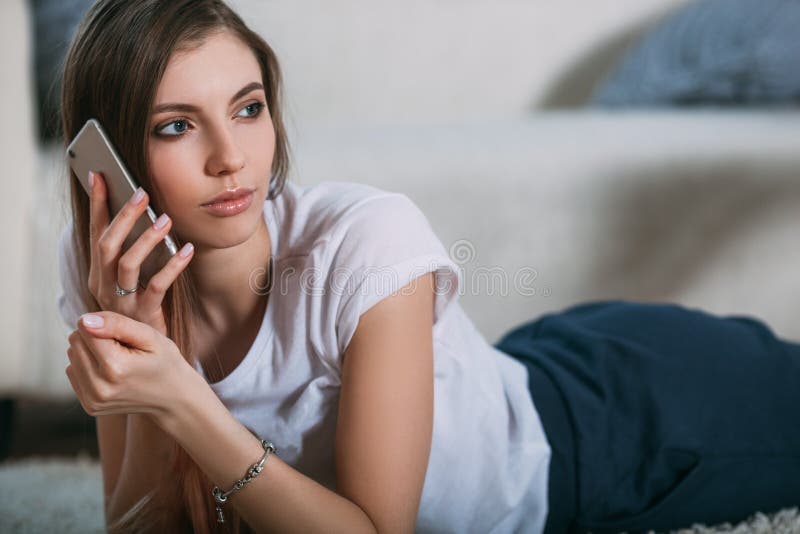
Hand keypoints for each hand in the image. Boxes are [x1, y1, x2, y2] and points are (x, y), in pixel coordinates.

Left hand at [65, 310, 199, 423]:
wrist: (174, 398)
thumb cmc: (165, 362)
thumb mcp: (150, 336)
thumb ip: (117, 324)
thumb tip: (84, 321)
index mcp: (115, 366)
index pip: (86, 329)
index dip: (106, 326)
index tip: (125, 336)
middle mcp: (99, 386)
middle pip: (75, 342)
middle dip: (95, 338)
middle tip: (123, 348)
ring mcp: (93, 400)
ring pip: (72, 356)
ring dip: (91, 352)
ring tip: (119, 360)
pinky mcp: (89, 406)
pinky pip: (73, 372)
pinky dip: (89, 367)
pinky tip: (111, 372)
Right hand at [86, 171, 193, 335]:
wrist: (149, 354)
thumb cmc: (145, 309)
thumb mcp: (136, 279)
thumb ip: (135, 250)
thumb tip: (146, 210)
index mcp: (99, 274)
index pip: (96, 233)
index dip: (98, 204)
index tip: (99, 175)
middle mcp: (104, 287)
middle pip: (107, 246)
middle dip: (122, 216)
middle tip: (141, 193)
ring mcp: (122, 303)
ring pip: (127, 264)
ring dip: (147, 239)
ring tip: (166, 219)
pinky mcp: (144, 316)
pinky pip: (157, 287)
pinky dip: (172, 266)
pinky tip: (187, 250)